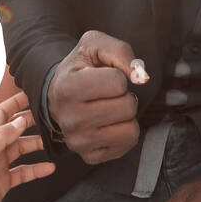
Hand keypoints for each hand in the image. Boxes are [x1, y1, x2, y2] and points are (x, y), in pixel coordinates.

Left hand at [0, 91, 53, 201]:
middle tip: (50, 117)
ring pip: (21, 149)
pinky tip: (49, 168)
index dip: (15, 102)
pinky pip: (24, 171)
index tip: (32, 93)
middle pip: (14, 129)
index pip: (1, 113)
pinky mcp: (4, 182)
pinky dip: (37, 169)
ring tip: (54, 142)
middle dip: (31, 122)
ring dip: (36, 145)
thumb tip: (19, 120)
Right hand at [47, 30, 147, 164]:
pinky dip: (124, 131)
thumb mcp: (93, 45)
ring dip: (127, 116)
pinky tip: (109, 123)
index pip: (118, 82)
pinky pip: (128, 145)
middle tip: (108, 94)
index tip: (102, 77)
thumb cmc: (80, 68)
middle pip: (127, 107)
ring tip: (110, 108)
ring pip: (131, 130)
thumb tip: (142, 78)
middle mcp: (69, 119)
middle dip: (125, 96)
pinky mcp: (89, 156)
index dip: (117, 76)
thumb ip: (120, 51)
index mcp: (66, 88)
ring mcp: (78, 141)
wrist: (59, 95)